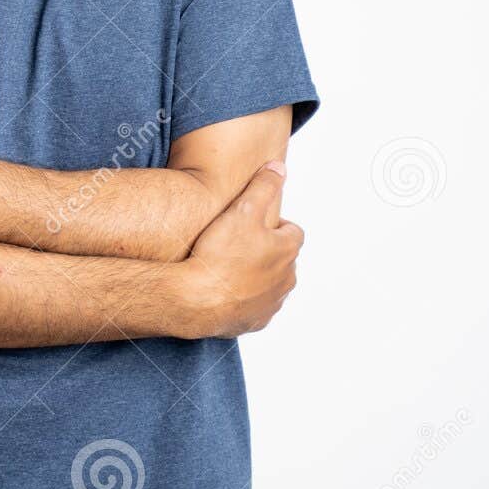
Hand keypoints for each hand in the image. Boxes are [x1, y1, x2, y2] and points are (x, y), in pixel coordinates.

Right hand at [175, 160, 302, 337]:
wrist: (196, 298)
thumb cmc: (219, 253)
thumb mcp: (242, 208)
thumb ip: (263, 185)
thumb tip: (279, 167)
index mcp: (287, 250)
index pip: (293, 232)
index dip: (274, 226)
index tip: (252, 224)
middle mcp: (286, 279)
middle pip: (282, 259)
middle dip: (265, 251)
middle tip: (236, 244)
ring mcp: (271, 303)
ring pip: (270, 285)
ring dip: (256, 276)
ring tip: (227, 267)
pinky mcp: (255, 321)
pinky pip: (255, 307)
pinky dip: (243, 299)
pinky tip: (223, 290)